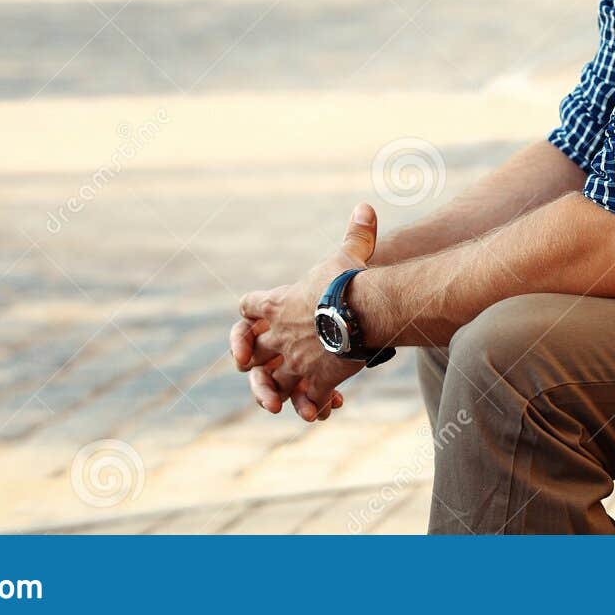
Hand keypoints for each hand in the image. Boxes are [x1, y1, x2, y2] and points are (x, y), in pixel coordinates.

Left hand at [232, 203, 379, 420]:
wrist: (364, 311)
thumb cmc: (351, 280)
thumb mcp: (350, 253)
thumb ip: (356, 234)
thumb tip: (366, 207)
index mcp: (279, 304)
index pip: (248, 306)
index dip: (250, 311)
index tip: (254, 313)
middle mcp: (280, 335)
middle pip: (251, 352)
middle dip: (254, 359)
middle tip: (260, 362)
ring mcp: (297, 360)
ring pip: (273, 383)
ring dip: (276, 392)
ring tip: (282, 400)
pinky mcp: (317, 381)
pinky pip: (307, 401)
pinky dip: (313, 406)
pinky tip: (326, 407)